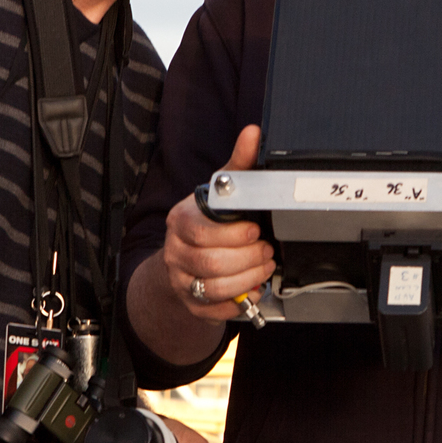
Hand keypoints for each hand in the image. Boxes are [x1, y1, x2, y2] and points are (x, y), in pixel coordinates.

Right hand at [162, 126, 274, 324]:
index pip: (203, 231)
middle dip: (248, 258)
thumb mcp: (222, 193)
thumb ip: (239, 166)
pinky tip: (252, 289)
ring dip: (248, 278)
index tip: (255, 229)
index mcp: (180, 220)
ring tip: (264, 267)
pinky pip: (215, 309)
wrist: (183, 262)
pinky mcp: (191, 304)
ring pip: (215, 287)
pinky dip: (239, 301)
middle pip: (212, 261)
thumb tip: (253, 133)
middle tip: (266, 251)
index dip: (234, 234)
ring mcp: (180, 279)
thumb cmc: (207, 224)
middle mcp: (175, 251)